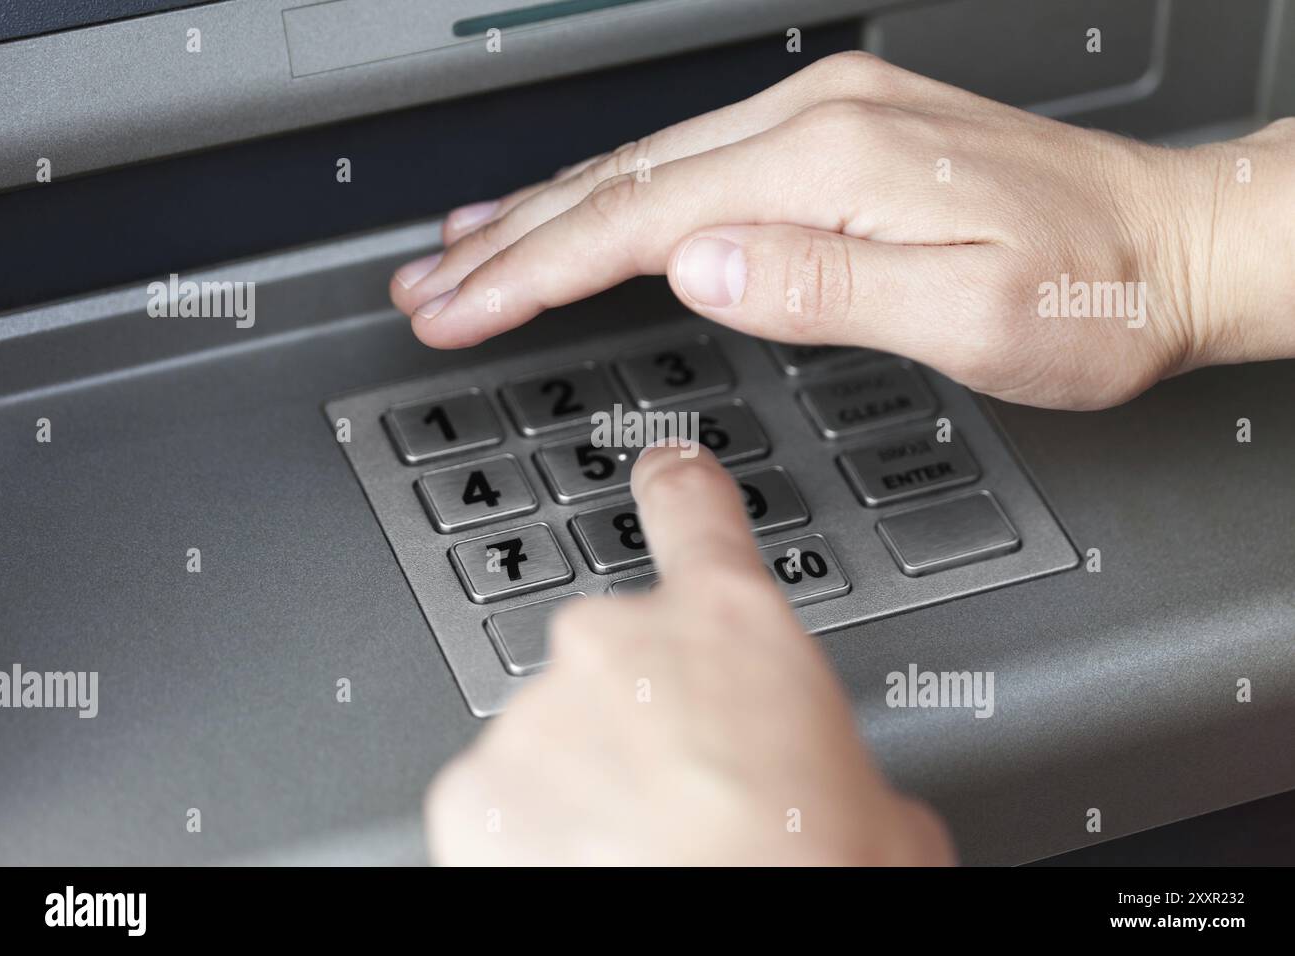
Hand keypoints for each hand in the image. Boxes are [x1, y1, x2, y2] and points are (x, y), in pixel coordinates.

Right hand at [391, 52, 1294, 410]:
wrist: (1167, 247)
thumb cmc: (1088, 297)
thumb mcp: (969, 317)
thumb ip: (822, 288)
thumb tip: (696, 267)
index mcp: (831, 166)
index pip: (637, 224)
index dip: (531, 271)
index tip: (456, 308)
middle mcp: (815, 122)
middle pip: (620, 184)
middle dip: (507, 241)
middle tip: (424, 283)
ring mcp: (823, 120)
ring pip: (646, 166)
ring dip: (545, 212)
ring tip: (466, 247)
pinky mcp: (837, 135)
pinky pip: (692, 161)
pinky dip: (618, 193)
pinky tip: (586, 205)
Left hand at [425, 443, 953, 865]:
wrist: (721, 943)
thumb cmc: (813, 875)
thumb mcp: (876, 799)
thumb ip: (827, 744)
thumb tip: (836, 789)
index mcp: (728, 625)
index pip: (691, 510)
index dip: (676, 484)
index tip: (663, 471)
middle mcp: (616, 643)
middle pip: (615, 652)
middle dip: (642, 708)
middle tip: (689, 788)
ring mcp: (537, 713)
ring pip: (554, 730)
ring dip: (589, 775)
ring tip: (646, 848)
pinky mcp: (475, 789)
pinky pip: (502, 795)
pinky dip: (533, 828)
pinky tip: (587, 866)